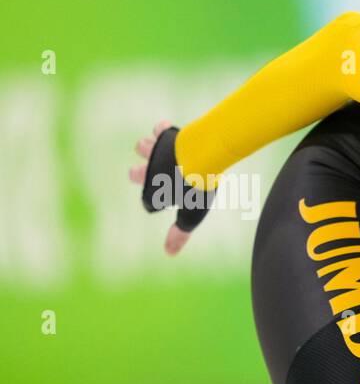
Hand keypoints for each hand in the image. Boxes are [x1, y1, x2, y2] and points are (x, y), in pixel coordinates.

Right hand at [130, 119, 191, 255]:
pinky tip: (169, 134)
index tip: (162, 202)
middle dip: (141, 174)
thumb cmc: (196, 187)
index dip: (152, 201)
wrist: (200, 156)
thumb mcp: (191, 214)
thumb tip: (169, 253)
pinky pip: (161, 130)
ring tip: (161, 153)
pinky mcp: (168, 135)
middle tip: (155, 175)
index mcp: (154, 190)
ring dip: (149, 150)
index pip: (146, 198)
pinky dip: (162, 131)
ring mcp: (157, 151)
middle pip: (136, 173)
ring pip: (143, 147)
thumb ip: (180, 233)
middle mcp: (150, 169)